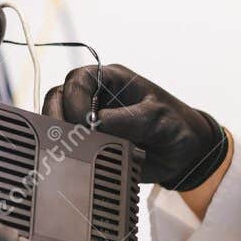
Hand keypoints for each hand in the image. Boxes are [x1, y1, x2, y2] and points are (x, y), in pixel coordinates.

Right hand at [43, 63, 228, 189]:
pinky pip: (65, 143)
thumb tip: (97, 123)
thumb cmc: (174, 126)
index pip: (78, 81)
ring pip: (56, 121)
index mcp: (110, 79)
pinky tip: (71, 162)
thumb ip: (129, 120)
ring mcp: (87, 120)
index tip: (84, 123)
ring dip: (58, 136)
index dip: (75, 101)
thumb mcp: (157, 119)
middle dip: (59, 119)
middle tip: (70, 140)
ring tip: (70, 152)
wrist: (184, 154)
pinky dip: (63, 152)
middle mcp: (94, 96)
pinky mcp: (86, 142)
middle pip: (58, 98)